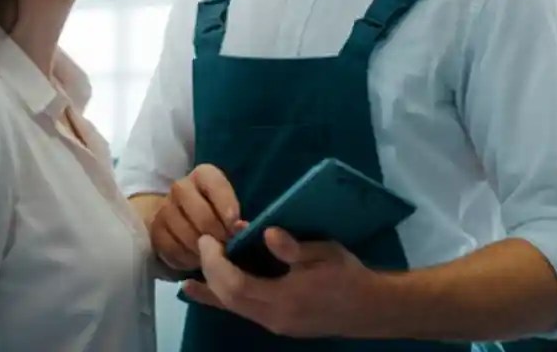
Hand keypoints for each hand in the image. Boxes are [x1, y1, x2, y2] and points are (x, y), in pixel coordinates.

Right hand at [150, 164, 242, 270]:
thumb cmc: (218, 212)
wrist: (187, 218)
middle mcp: (181, 187)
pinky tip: (197, 260)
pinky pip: (172, 249)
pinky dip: (187, 259)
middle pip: (201, 214)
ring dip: (203, 250)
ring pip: (187, 234)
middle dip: (218, 234)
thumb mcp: (231, 206)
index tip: (236, 225)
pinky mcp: (155, 230)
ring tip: (214, 256)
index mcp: (204, 175)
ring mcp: (165, 208)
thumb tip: (240, 228)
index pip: (214, 184)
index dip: (227, 205)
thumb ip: (236, 216)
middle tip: (227, 247)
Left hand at [182, 228, 380, 338]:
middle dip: (209, 274)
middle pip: (229, 300)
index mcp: (284, 299)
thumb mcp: (324, 254)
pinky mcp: (279, 324)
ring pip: (234, 309)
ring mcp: (275, 324)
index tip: (208, 240)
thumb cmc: (347, 276)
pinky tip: (216, 292)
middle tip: (200, 246)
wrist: (368, 309)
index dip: (216, 263)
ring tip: (188, 282)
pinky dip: (227, 299)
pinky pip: (245, 311)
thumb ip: (293, 247)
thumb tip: (267, 232)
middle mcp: (274, 317)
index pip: (236, 285)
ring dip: (212, 293)